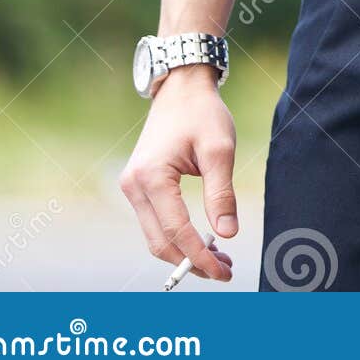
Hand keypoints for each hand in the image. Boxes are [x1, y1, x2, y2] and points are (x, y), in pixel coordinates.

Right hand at [119, 64, 237, 282]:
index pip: (177, 231)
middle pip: (160, 242)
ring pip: (155, 236)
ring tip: (218, 259)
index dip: (201, 257)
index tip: (225, 272)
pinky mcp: (138, 186)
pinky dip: (176, 237)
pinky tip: (202, 241)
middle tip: (225, 270)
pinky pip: (155, 222)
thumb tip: (227, 235)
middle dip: (192, 262)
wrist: (181, 88)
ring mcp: (132, 187)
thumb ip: (222, 193)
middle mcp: (134, 185)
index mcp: (152, 176)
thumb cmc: (202, 113)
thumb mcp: (219, 149)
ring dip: (184, 253)